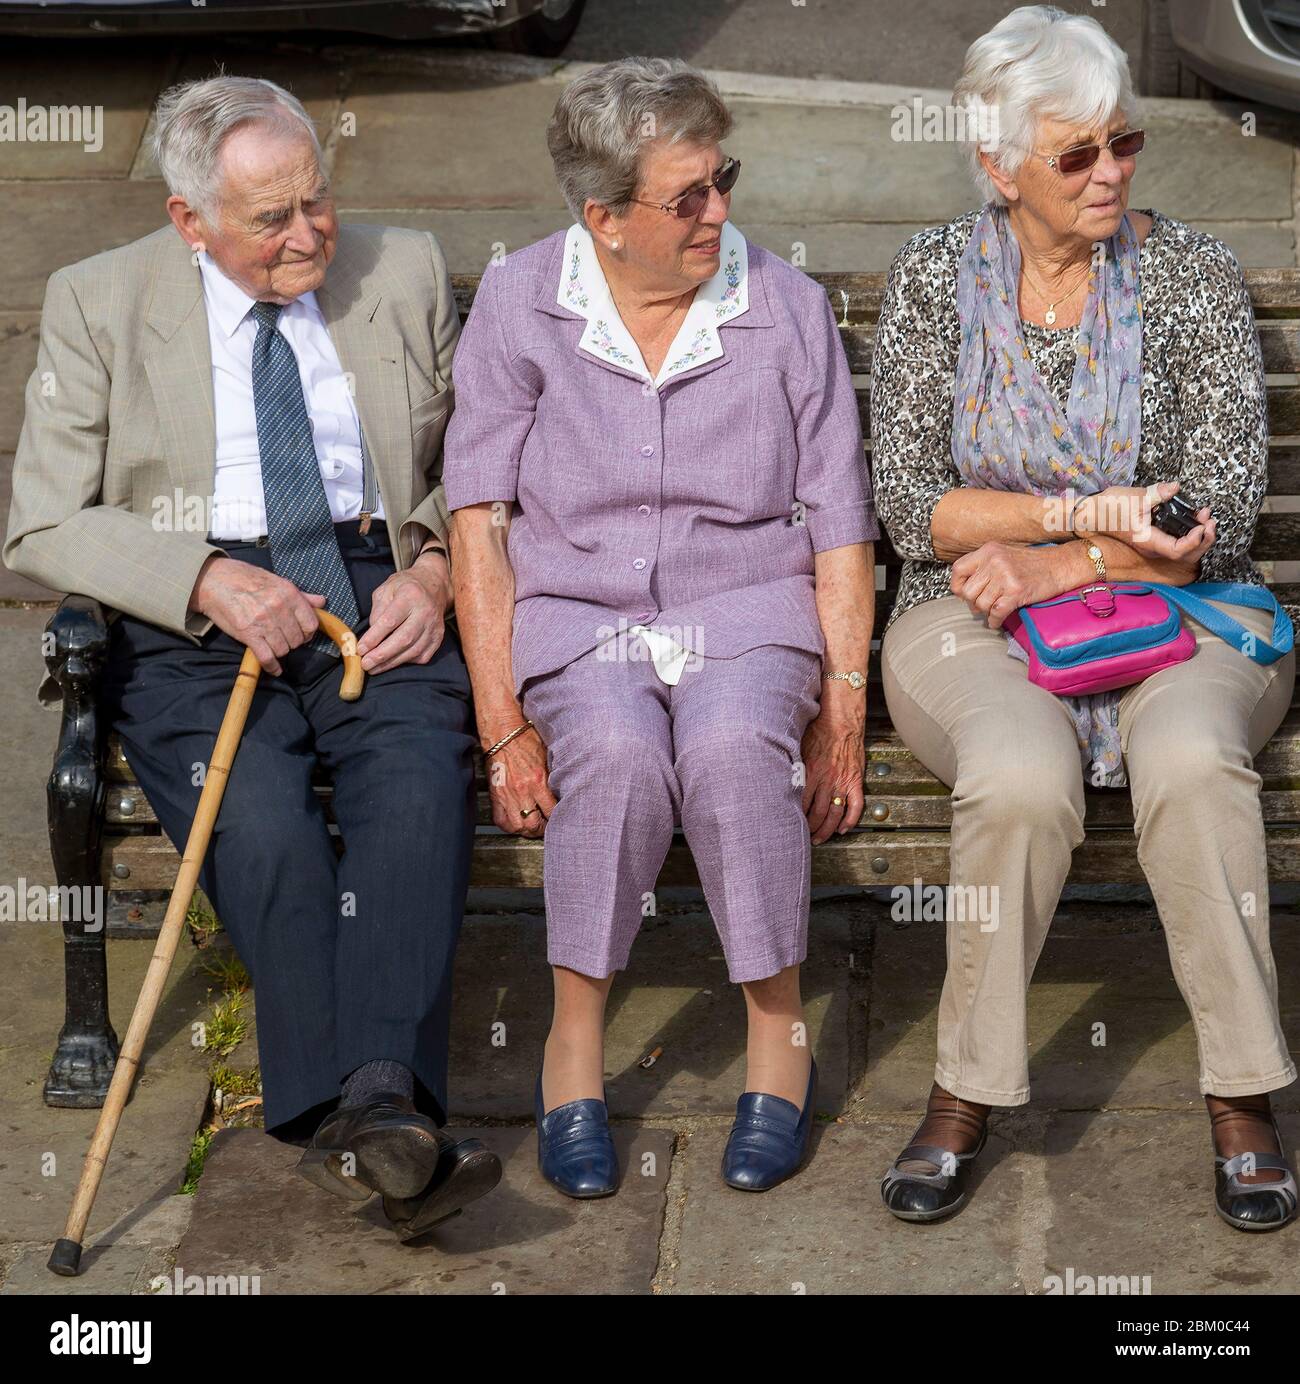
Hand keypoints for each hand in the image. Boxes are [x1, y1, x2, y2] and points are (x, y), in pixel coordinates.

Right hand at [189, 556, 324, 675]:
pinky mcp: (248, 634)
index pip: (311, 624)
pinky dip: (272, 666)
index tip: (302, 634)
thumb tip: (321, 602)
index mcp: (289, 594)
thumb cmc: (245, 578)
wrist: (214, 579)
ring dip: (280, 652)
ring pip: (284, 649)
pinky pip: (267, 657)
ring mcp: (264, 622)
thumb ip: (301, 595)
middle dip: (293, 642)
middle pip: (298, 639)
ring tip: (274, 646)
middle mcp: (279, 608)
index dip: (308, 632)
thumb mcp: (277, 581)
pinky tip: (274, 668)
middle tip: (284, 639)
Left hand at [356, 551, 450, 673]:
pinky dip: (406, 662)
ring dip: (391, 663)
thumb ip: (377, 611)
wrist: (434, 586)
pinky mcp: (438, 638)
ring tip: (374, 668)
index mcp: (410, 596)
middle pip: (403, 639)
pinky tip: (393, 661)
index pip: (390, 621)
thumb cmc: (405, 587)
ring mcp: (434, 627)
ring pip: (413, 651)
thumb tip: (371, 636)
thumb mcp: (385, 589)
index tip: (361, 649)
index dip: (374, 637)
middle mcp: (425, 612)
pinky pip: (422, 656)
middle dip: (382, 655)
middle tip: (366, 664)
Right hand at [486, 725, 555, 838]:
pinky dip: (510, 826)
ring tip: (533, 827)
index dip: (558, 818)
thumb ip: (553, 776)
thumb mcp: (546, 756)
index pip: (551, 811)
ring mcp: (507, 795)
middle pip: (534, 824)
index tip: (561, 818)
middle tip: (547, 826)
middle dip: (543, 829)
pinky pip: (501, 820)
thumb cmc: (525, 739)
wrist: (502, 732)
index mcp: (537, 780)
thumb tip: (563, 790)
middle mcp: (522, 791)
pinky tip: (517, 823)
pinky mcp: (495, 795)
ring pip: (517, 827)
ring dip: (527, 830)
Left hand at [800, 690, 865, 844]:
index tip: (790, 825)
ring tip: (820, 838)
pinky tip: (844, 829)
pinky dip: (851, 820)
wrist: (841, 719)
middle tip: (805, 838)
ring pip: (835, 813)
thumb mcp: (798, 747)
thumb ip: (791, 765)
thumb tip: (776, 779)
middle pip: (817, 813)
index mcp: (810, 772)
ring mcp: (842, 781)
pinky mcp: (855, 780)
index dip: (796, 817)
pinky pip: (855, 805)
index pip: (801, 803)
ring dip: (827, 830)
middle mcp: (826, 779)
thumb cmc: (817, 729)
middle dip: (810, 829)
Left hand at [950, 540, 1085, 627]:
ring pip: (981, 604)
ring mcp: (1005, 576)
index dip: (957, 586)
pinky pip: (996, 612)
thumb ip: (983, 567)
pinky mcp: (1017, 591)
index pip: (958, 570)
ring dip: (986, 612)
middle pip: (967, 592)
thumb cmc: (1032, 563)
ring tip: (993, 609)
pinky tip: (997, 620)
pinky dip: (994, 621)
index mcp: (988, 551)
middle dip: (972, 603)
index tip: (963, 594)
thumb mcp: (1003, 555)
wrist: (1060, 566)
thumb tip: (963, 590)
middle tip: (981, 605)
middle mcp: (994, 561)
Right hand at [1076, 481, 1216, 561]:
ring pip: (1182, 546)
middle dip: (1203, 538)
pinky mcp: (1153, 535)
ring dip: (1197, 534)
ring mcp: (1153, 542)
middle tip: (1210, 520)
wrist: (1092, 513)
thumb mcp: (1135, 497)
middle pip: (1185, 553)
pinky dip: (1187, 530)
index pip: (1178, 550)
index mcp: (1149, 540)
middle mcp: (1153, 545)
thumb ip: (1158, 493)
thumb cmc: (1110, 508)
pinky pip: (1175, 538)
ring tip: (1205, 517)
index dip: (1194, 541)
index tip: (1202, 525)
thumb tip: (1175, 487)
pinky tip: (1193, 517)